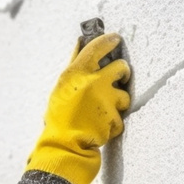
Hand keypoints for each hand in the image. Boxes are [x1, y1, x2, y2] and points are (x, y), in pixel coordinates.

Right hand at [26, 33, 130, 183]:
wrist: (64, 145)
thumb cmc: (59, 116)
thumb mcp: (61, 87)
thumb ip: (74, 65)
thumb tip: (81, 42)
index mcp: (78, 72)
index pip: (98, 46)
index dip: (110, 40)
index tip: (116, 39)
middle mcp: (95, 82)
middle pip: (121, 68)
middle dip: (123, 73)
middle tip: (119, 78)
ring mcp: (107, 101)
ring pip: (125, 95)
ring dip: (118, 103)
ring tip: (103, 112)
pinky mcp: (114, 118)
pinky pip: (120, 117)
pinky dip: (112, 122)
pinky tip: (100, 126)